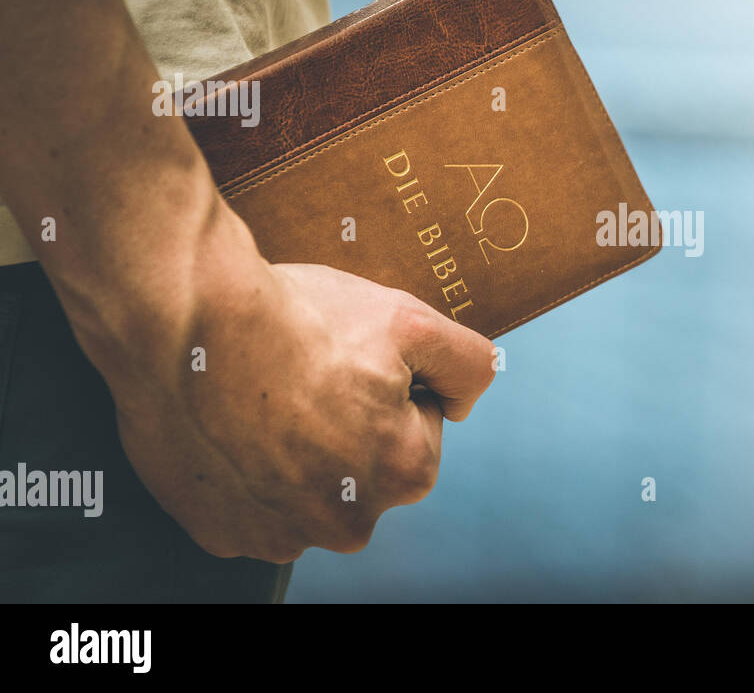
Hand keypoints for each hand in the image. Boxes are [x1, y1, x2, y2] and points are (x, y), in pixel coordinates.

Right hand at [87, 208, 495, 562]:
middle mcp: (347, 524)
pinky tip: (230, 425)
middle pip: (363, 464)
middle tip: (304, 375)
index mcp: (405, 474)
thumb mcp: (411, 320)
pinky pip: (247, 503)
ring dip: (293, 452)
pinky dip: (242, 470)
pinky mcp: (220, 533)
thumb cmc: (300, 318)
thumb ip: (467, 364)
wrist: (186, 320)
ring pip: (305, 488)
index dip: (385, 382)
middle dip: (344, 422)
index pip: (415, 425)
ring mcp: (279, 535)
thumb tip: (466, 401)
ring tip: (263, 397)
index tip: (346, 360)